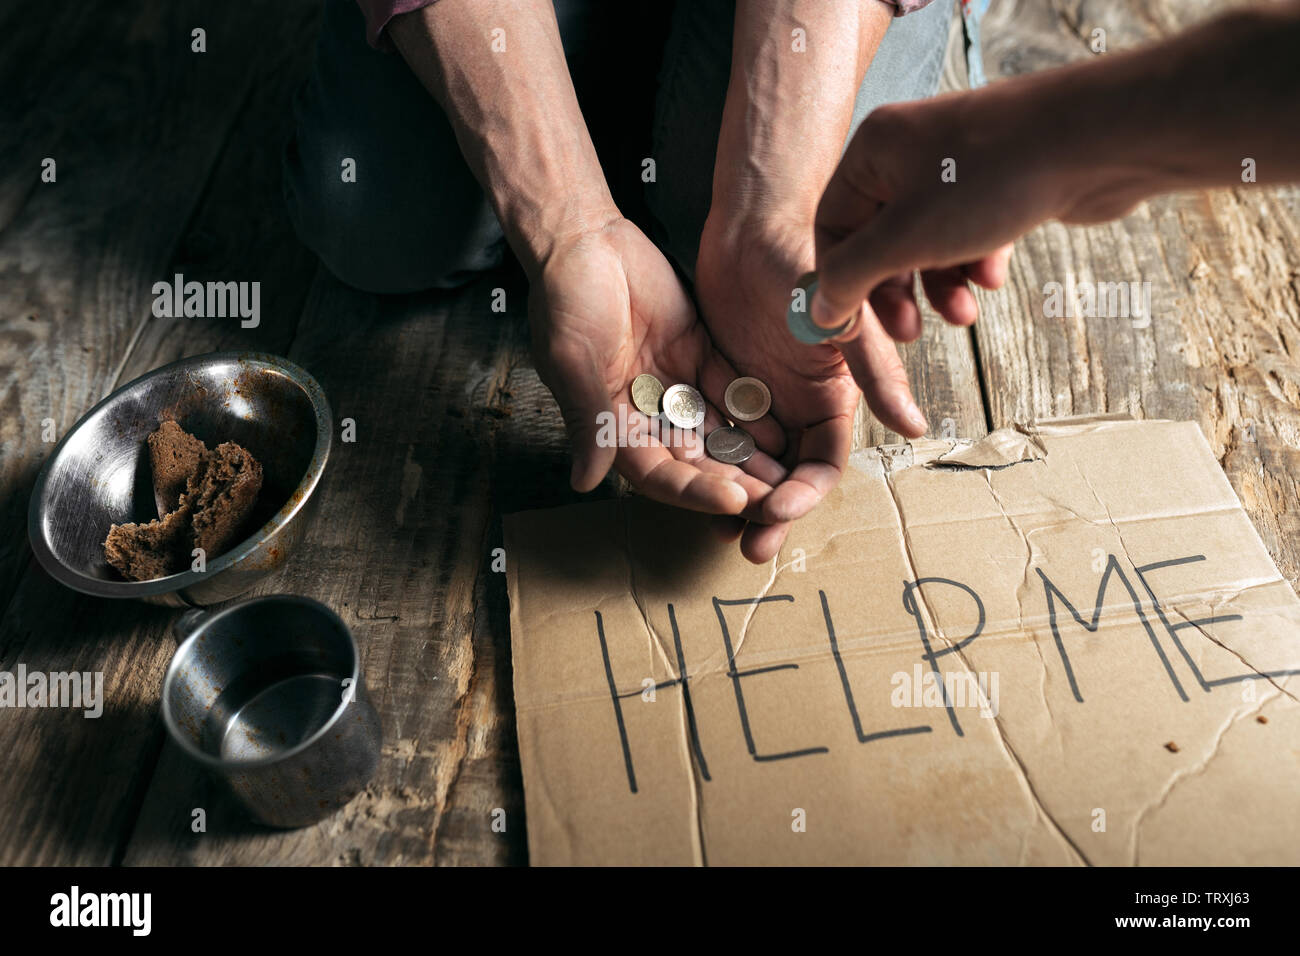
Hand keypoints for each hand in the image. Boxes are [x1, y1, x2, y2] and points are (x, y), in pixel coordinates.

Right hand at [530, 217, 787, 531]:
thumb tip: (585, 482)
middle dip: (733, 482)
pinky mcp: (696, 352)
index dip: (695, 491)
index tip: (734, 500)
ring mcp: (673, 384)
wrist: (582, 238)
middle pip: (694, 461)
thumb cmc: (565, 299)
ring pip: (717, 430)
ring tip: (788, 475)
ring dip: (749, 454)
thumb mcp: (574, 362)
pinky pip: (729, 389)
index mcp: (610, 424)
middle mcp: (644, 412)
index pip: (659, 474)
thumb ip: (588, 420)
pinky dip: (753, 410)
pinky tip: (784, 429)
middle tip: (775, 501)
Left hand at [696, 215, 921, 562]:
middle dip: (768, 513)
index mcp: (830, 397)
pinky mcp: (718, 383)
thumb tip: (916, 428)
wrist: (752, 222)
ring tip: (714, 530)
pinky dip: (702, 460)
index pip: (823, 463)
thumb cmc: (806, 263)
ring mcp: (756, 397)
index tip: (778, 510)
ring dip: (733, 496)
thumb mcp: (845, 319)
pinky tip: (684, 482)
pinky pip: (710, 433)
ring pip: (745, 462)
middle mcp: (795, 404)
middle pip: (784, 476)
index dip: (805, 493)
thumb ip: (877, 373)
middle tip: (746, 547)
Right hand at [812, 93, 1046, 334]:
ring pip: (929, 241)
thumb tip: (819, 309)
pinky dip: (977, 260)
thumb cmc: (993, 177)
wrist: (1095, 139)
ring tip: (964, 314)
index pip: (833, 226)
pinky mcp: (1000, 179)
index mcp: (873, 151)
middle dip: (896, 290)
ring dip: (941, 285)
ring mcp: (957, 165)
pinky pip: (971, 231)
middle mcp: (909, 152)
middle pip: (880, 238)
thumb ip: (853, 276)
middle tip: (910, 331)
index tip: (853, 326)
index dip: (839, 280)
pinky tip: (993, 275)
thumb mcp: (905, 237)